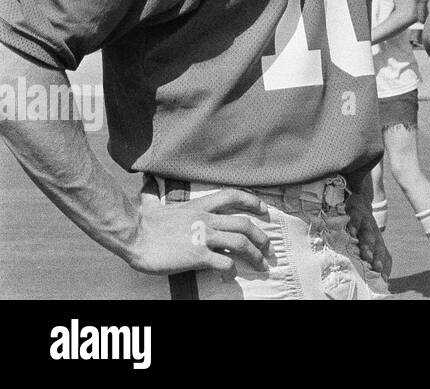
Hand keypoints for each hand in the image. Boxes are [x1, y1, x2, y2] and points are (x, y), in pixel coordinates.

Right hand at [128, 188, 271, 277]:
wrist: (133, 236)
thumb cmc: (141, 222)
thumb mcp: (152, 204)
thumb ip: (154, 193)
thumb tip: (147, 181)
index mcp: (199, 207)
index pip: (233, 196)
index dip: (252, 202)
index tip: (264, 210)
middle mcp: (207, 220)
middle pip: (245, 224)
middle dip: (261, 237)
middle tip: (269, 248)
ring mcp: (204, 238)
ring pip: (241, 244)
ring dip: (255, 255)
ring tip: (261, 266)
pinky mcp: (198, 256)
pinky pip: (224, 263)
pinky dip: (232, 271)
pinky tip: (231, 276)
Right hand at [348, 206, 391, 278]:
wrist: (360, 199)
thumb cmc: (362, 226)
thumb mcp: (366, 240)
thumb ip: (367, 256)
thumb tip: (370, 276)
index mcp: (378, 241)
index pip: (384, 255)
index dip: (385, 266)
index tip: (383, 279)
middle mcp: (374, 233)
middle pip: (378, 246)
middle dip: (377, 258)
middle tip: (377, 269)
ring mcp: (366, 222)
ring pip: (368, 233)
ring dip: (368, 244)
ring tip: (367, 255)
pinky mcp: (356, 212)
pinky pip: (355, 219)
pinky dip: (354, 225)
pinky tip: (352, 232)